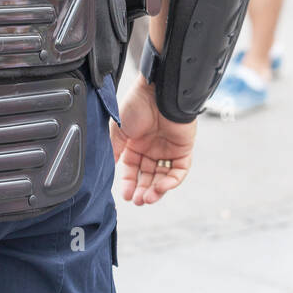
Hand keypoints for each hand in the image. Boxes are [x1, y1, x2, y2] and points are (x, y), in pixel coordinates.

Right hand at [110, 77, 196, 205]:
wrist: (157, 92)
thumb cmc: (136, 105)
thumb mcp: (118, 130)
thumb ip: (115, 150)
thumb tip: (109, 169)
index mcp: (135, 144)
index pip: (132, 170)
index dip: (129, 183)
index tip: (125, 195)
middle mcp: (151, 148)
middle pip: (148, 176)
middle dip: (142, 190)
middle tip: (137, 200)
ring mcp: (168, 149)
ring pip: (163, 177)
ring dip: (156, 190)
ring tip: (147, 198)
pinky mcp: (183, 149)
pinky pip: (179, 171)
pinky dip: (171, 182)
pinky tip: (160, 187)